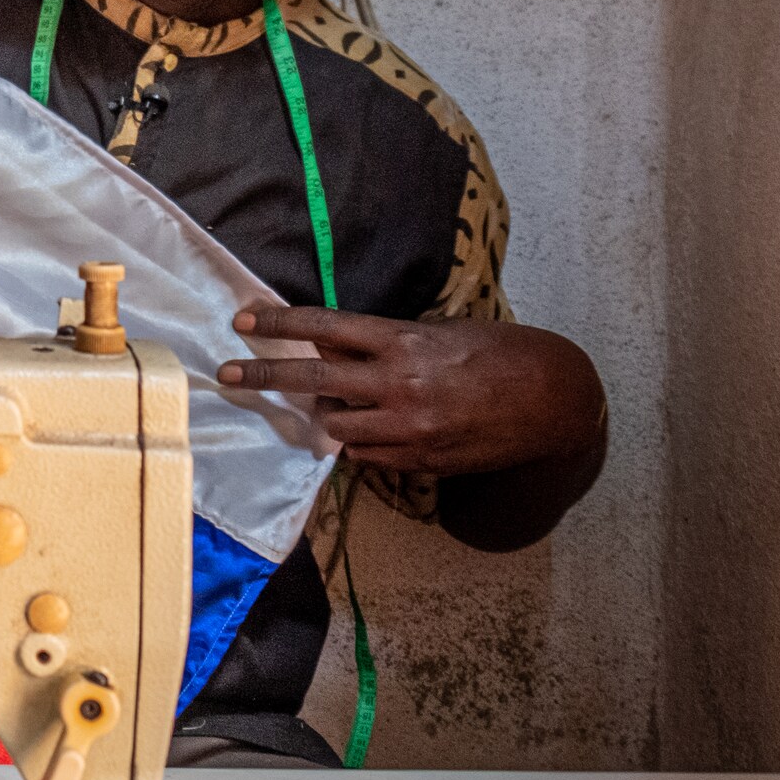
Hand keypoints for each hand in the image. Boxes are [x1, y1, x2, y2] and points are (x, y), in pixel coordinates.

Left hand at [217, 305, 603, 476]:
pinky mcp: (419, 461)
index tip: (243, 318)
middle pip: (312, 378)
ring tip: (331, 403)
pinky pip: (367, 454)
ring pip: (335, 425)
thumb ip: (383, 340)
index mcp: (403, 341)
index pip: (325, 327)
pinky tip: (372, 430)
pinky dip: (360, 441)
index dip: (280, 323)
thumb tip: (329, 343)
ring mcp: (407, 427)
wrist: (553, 402)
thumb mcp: (440, 332)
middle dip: (262, 374)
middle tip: (226, 372)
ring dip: (324, 413)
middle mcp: (398, 384)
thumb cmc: (499, 354)